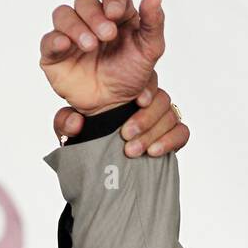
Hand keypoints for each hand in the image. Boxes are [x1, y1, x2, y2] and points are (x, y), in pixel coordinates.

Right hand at [40, 0, 163, 115]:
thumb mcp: (150, 50)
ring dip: (76, 26)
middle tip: (107, 35)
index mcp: (116, 14)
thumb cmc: (131, 75)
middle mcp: (91, 20)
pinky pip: (48, 40)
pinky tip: (65, 45)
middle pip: (85, 1)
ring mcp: (71, 35)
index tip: (116, 13)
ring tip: (90, 45)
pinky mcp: (55, 53)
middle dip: (95, 15)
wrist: (115, 106)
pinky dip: (55, 39)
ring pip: (63, 14)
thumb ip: (154, 22)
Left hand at [52, 74, 188, 157]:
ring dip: (153, 132)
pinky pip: (182, 132)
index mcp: (123, 89)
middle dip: (145, 118)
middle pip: (161, 96)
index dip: (145, 88)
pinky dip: (170, 141)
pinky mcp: (172, 134)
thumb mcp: (69, 131)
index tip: (136, 101)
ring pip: (171, 113)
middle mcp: (146, 99)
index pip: (145, 78)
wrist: (100, 170)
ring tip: (132, 150)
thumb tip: (76, 122)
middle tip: (126, 135)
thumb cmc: (86, 143)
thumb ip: (65, 123)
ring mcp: (161, 116)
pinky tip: (153, 152)